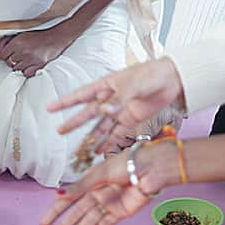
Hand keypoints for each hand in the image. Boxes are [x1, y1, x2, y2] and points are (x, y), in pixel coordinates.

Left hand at [0, 25, 76, 76]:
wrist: (55, 38)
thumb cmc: (39, 36)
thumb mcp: (22, 34)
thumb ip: (9, 40)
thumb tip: (1, 47)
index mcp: (17, 42)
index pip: (2, 55)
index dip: (3, 55)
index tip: (6, 54)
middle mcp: (23, 51)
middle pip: (9, 63)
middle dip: (11, 60)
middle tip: (17, 56)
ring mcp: (31, 60)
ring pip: (16, 69)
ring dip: (19, 66)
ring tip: (23, 61)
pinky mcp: (38, 66)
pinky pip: (26, 73)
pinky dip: (26, 71)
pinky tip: (29, 65)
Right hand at [41, 140, 177, 224]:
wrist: (149, 169)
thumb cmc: (126, 163)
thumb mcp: (99, 173)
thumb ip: (79, 187)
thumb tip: (58, 194)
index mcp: (90, 181)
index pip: (68, 199)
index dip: (56, 211)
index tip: (44, 222)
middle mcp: (97, 194)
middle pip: (76, 214)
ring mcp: (108, 205)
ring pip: (88, 224)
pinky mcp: (119, 213)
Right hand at [47, 57, 184, 155]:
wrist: (174, 79)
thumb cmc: (153, 74)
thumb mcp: (134, 84)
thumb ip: (118, 100)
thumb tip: (103, 111)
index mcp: (107, 85)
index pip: (81, 94)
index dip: (65, 101)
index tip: (50, 107)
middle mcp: (111, 98)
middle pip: (88, 113)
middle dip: (74, 122)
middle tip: (60, 131)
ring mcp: (121, 110)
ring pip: (101, 126)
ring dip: (91, 137)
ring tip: (80, 149)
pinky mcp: (132, 119)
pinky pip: (117, 133)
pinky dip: (109, 142)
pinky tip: (101, 150)